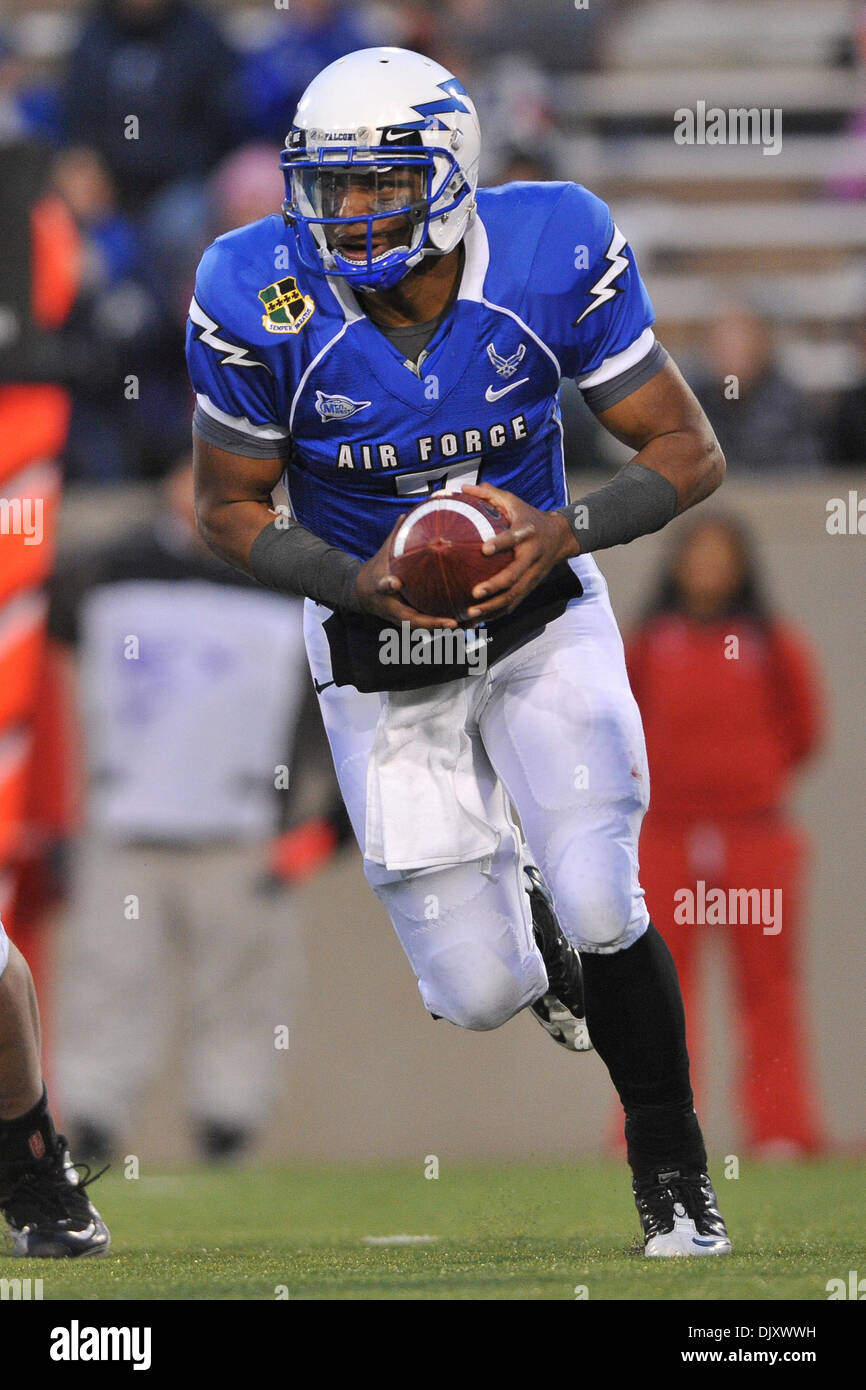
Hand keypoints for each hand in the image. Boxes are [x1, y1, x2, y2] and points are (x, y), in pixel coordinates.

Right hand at [354, 513, 457, 629]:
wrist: (362, 593)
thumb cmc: (378, 568)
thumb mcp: (384, 551)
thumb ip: (398, 534)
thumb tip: (413, 510)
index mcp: (381, 587)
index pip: (383, 585)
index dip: (388, 584)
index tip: (395, 582)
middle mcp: (390, 607)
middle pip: (410, 620)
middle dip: (431, 623)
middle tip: (451, 622)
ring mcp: (399, 619)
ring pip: (422, 628)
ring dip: (442, 630)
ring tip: (465, 626)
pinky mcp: (407, 623)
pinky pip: (427, 627)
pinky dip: (443, 626)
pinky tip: (465, 622)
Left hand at [459, 483, 579, 619]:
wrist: (561, 537)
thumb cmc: (530, 516)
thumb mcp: (514, 501)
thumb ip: (489, 494)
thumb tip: (461, 487)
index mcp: (527, 534)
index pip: (513, 538)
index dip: (500, 544)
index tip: (484, 549)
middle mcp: (531, 558)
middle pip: (514, 576)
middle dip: (495, 586)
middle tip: (475, 593)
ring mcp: (532, 576)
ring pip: (513, 596)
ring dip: (493, 607)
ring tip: (470, 613)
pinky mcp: (529, 588)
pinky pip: (512, 604)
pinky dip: (495, 614)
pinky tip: (475, 622)